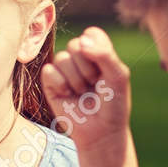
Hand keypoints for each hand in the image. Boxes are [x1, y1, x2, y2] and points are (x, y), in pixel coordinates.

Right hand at [41, 26, 132, 151]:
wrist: (101, 132)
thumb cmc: (113, 104)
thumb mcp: (118, 76)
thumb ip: (104, 54)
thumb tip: (81, 41)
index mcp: (98, 51)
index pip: (91, 34)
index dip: (97, 50)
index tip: (106, 70)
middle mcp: (80, 58)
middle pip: (75, 44)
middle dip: (87, 68)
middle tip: (95, 86)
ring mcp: (64, 70)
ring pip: (62, 59)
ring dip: (76, 80)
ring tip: (83, 93)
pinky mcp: (50, 83)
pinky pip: (49, 71)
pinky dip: (61, 85)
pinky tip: (68, 96)